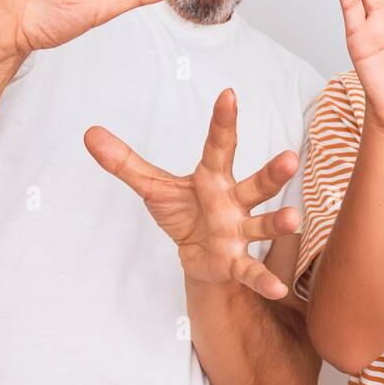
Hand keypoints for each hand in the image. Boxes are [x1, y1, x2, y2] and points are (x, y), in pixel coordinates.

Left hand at [84, 89, 301, 298]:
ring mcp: (240, 232)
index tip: (228, 95)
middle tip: (290, 158)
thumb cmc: (184, 212)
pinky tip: (277, 290)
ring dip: (279, 223)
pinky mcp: (236, 262)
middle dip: (274, 173)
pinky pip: (251, 270)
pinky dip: (263, 280)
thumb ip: (125, 163)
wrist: (197, 256)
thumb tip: (89, 133)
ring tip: (293, 219)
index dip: (223, 121)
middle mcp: (234, 201)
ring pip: (263, 224)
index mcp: (214, 178)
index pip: (219, 145)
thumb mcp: (154, 187)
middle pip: (257, 184)